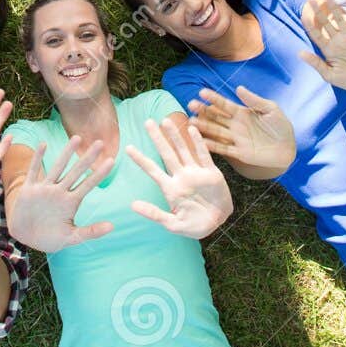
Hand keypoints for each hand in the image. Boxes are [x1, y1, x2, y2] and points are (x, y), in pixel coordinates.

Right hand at [7, 137, 113, 252]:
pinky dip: (38, 158)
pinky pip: (34, 171)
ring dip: (66, 153)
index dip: (99, 173)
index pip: (88, 184)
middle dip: (88, 158)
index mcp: (71, 202)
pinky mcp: (29, 190)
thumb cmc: (50, 238)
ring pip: (58, 167)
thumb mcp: (72, 237)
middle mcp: (60, 192)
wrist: (26, 238)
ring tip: (77, 138)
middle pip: (76, 171)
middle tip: (100, 142)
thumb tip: (112, 227)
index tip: (111, 161)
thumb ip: (91, 232)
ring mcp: (45, 189)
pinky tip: (43, 145)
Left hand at [124, 117, 232, 238]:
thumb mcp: (172, 224)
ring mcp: (196, 173)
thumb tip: (132, 205)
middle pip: (167, 154)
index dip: (141, 159)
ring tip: (166, 120)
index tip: (128, 147)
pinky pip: (204, 155)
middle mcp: (181, 176)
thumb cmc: (193, 225)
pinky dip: (198, 143)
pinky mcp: (211, 174)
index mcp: (170, 188)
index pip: (152, 170)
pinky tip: (192, 129)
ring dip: (175, 136)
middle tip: (147, 122)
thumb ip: (154, 214)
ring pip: (183, 150)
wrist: (217, 225)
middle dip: (157, 139)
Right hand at [188, 87, 296, 173]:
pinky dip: (212, 146)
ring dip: (204, 127)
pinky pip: (224, 149)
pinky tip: (201, 141)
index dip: (214, 98)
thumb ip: (255, 100)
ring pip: (216, 132)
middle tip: (190, 104)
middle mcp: (236, 125)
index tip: (201, 91)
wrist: (288, 149)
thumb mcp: (271, 110)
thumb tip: (238, 88)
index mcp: (242, 113)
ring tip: (191, 122)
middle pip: (216, 117)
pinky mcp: (239, 153)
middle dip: (203, 111)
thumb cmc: (281, 127)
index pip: (225, 104)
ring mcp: (236, 139)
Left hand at [298, 0, 345, 89]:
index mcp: (328, 49)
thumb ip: (316, 63)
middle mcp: (337, 40)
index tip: (302, 15)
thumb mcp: (329, 75)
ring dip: (334, 7)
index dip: (309, 25)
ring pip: (339, 19)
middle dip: (318, 11)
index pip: (316, 34)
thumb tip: (300, 53)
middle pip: (326, 23)